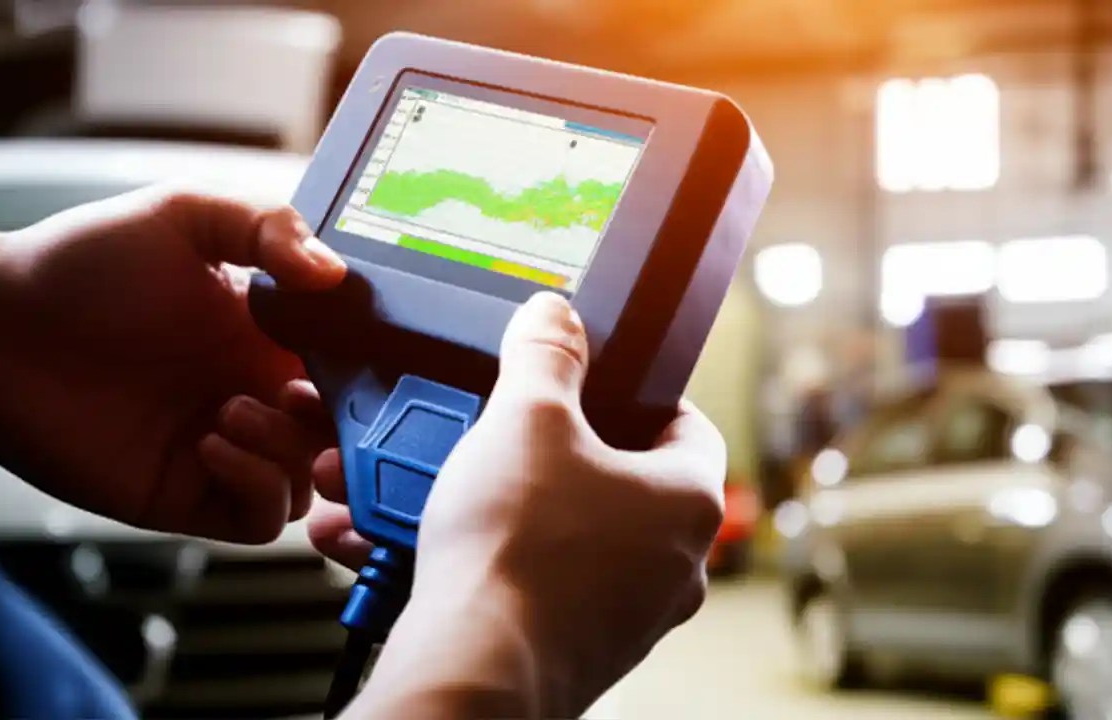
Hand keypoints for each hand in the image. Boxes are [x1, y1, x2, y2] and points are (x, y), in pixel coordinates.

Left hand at [0, 187, 346, 541]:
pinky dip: (255, 486)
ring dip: (288, 452)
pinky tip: (211, 442)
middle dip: (345, 428)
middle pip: (341, 435)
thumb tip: (335, 272)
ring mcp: (226, 448)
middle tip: (310, 401)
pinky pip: (259, 519)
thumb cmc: (80, 266)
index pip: (349, 366)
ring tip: (230, 411)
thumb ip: (267, 226)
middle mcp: (253, 392)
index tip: (367, 358)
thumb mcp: (181, 216)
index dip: (368, 370)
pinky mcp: (189, 495)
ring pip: (308, 482)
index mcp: (266, 334)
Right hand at [310, 293, 725, 717]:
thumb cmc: (518, 554)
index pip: (684, 424)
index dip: (633, 392)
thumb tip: (555, 312)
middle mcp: (672, 563)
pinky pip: (532, 579)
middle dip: (544, 448)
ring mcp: (626, 612)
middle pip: (614, 477)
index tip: (586, 380)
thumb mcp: (525, 419)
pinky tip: (424, 540)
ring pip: (564, 532)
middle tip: (500, 428)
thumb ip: (545, 353)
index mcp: (687, 500)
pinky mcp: (575, 645)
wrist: (473, 671)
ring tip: (441, 484)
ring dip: (501, 502)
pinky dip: (486, 554)